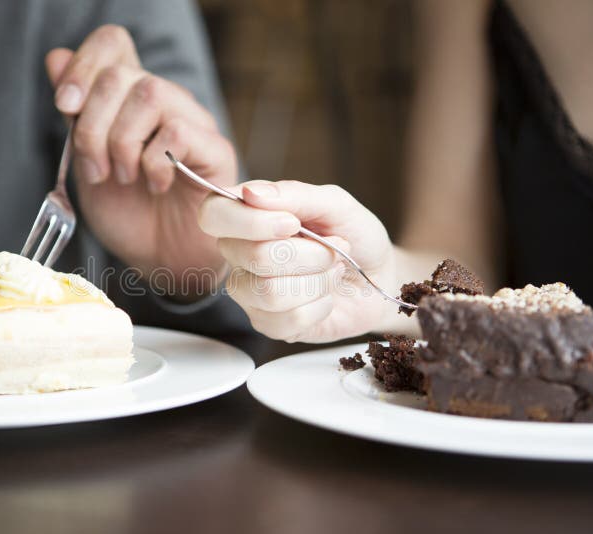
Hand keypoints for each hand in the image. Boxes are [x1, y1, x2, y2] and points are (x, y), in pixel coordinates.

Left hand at [45, 25, 235, 297]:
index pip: (112, 44)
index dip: (83, 65)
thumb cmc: (129, 215)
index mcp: (129, 99)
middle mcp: (163, 101)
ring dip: (122, 142)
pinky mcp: (215, 149)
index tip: (65, 107)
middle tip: (95, 170)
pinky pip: (179, 130)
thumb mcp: (86, 164)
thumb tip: (56, 57)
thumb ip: (75, 114)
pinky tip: (154, 185)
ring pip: (150, 93)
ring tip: (124, 177)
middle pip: (120, 74)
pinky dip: (154, 161)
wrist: (161, 261)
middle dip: (92, 126)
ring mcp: (192, 122)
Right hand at [198, 180, 397, 341]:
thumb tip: (251, 192)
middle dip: (308, 253)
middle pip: (251, 256)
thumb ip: (295, 194)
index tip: (292, 224)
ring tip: (331, 271)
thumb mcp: (335, 203)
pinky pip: (289, 320)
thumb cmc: (354, 235)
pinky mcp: (269, 324)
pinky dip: (320, 305)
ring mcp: (250, 293)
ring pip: (269, 291)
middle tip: (332, 248)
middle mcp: (239, 254)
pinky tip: (325, 296)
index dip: (250, 221)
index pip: (213, 214)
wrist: (379, 276)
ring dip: (317, 281)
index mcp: (246, 216)